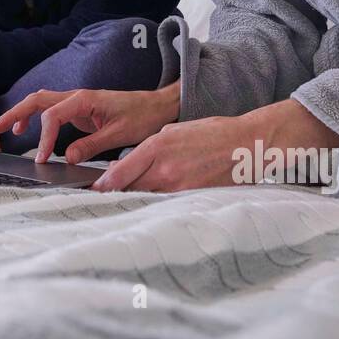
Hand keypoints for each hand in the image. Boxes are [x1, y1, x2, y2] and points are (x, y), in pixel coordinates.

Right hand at [0, 85, 179, 164]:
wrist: (158, 105)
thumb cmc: (142, 116)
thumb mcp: (120, 134)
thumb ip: (92, 145)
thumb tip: (65, 158)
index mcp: (85, 99)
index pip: (53, 116)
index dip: (42, 137)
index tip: (39, 158)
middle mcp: (77, 96)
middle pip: (38, 100)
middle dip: (16, 112)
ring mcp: (77, 102)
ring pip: (42, 102)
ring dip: (22, 113)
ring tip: (6, 129)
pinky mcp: (79, 110)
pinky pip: (51, 111)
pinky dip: (36, 118)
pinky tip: (28, 129)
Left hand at [91, 115, 250, 191]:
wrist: (246, 143)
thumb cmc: (211, 133)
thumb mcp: (173, 132)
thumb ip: (149, 148)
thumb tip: (128, 163)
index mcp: (156, 147)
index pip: (119, 173)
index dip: (102, 185)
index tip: (92, 190)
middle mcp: (164, 169)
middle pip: (129, 189)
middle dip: (116, 194)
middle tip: (103, 200)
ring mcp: (179, 186)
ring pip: (146, 198)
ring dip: (135, 200)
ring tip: (124, 205)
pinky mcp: (193, 197)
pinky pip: (167, 204)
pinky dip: (157, 205)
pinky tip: (153, 207)